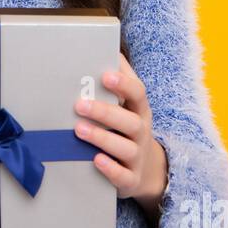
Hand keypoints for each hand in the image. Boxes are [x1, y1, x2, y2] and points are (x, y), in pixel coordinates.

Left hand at [73, 55, 168, 217]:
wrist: (148, 172)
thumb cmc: (126, 128)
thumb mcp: (127, 106)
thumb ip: (118, 80)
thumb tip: (106, 48)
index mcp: (139, 110)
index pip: (138, 94)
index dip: (124, 85)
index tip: (105, 76)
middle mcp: (141, 133)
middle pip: (130, 122)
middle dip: (105, 112)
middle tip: (79, 104)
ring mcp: (137, 157)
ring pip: (125, 148)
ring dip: (102, 138)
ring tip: (78, 130)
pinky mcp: (131, 180)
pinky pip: (123, 177)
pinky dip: (110, 169)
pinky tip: (95, 160)